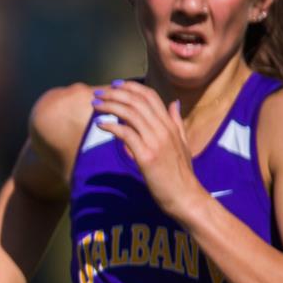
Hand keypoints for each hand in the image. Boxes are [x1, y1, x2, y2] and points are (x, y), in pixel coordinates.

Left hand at [93, 81, 206, 219]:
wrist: (186, 196)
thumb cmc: (181, 174)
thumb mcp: (182, 144)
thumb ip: (176, 123)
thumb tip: (174, 103)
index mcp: (171, 125)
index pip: (150, 97)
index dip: (131, 88)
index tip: (114, 85)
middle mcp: (164, 130)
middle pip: (138, 102)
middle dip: (115, 94)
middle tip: (98, 94)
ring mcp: (156, 142)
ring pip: (131, 114)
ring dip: (110, 106)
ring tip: (95, 106)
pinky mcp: (147, 156)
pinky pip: (126, 134)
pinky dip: (111, 126)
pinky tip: (100, 125)